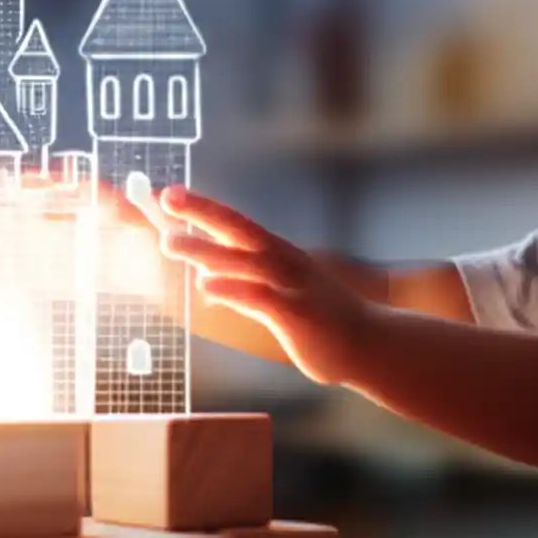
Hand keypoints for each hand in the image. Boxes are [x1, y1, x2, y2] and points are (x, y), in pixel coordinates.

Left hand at [159, 186, 375, 384]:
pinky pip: (261, 298)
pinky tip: (207, 286)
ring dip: (206, 249)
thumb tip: (206, 280)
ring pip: (245, 261)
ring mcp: (292, 286)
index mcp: (278, 255)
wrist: (371, 344)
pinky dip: (234, 289)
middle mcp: (284, 262)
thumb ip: (241, 288)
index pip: (235, 224)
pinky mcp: (297, 314)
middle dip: (202, 211)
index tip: (170, 193)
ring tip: (169, 242)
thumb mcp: (278, 298)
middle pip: (239, 229)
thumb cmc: (322, 320)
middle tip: (166, 195)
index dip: (203, 208)